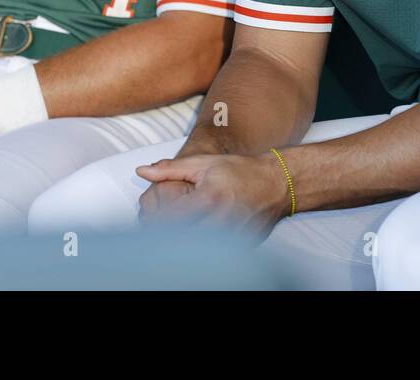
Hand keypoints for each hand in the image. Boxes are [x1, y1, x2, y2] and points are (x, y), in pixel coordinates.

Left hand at [134, 152, 290, 239]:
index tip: (146, 223)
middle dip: (165, 240)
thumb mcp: (204, 163)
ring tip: (173, 242)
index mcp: (209, 198)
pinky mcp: (244, 247)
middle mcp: (223, 219)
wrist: (278, 183)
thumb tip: (141, 171)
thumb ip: (170, 169)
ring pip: (199, 253)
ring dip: (184, 248)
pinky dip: (204, 252)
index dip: (153, 224)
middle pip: (182, 241)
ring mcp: (235, 237)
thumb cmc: (239, 170)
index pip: (171, 219)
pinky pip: (218, 255)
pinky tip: (196, 245)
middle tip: (155, 237)